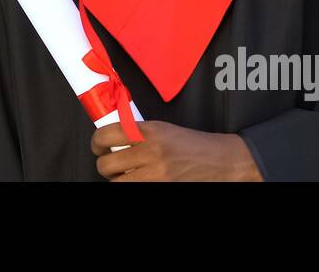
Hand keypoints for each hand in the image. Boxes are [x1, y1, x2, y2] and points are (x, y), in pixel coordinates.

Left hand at [91, 121, 262, 180]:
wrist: (222, 161)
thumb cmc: (194, 145)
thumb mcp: (164, 129)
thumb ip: (137, 133)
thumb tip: (111, 138)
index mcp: (149, 131)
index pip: (105, 135)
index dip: (96, 143)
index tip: (98, 146)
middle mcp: (151, 153)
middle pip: (106, 164)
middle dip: (105, 165)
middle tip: (111, 163)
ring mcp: (156, 175)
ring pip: (117, 183)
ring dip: (118, 180)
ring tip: (126, 175)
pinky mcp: (162, 190)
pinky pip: (135, 190)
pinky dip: (133, 186)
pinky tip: (140, 181)